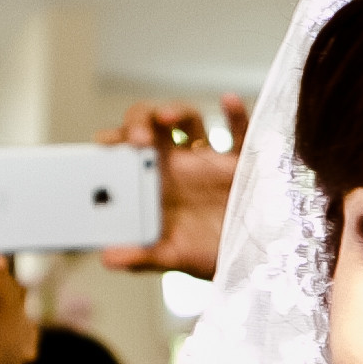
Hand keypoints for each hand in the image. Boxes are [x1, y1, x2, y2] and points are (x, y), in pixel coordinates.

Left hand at [99, 97, 245, 277]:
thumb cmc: (212, 255)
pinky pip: (241, 132)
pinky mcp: (243, 162)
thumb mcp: (176, 258)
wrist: (258, 262)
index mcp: (155, 184)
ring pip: (189, 120)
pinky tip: (227, 101)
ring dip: (177, 111)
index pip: (127, 151)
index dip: (115, 140)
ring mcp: (209, 159)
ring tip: (169, 118)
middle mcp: (178, 165)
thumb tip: (107, 258)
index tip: (104, 143)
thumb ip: (143, 256)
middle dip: (140, 122)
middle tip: (138, 138)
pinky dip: (235, 114)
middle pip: (152, 126)